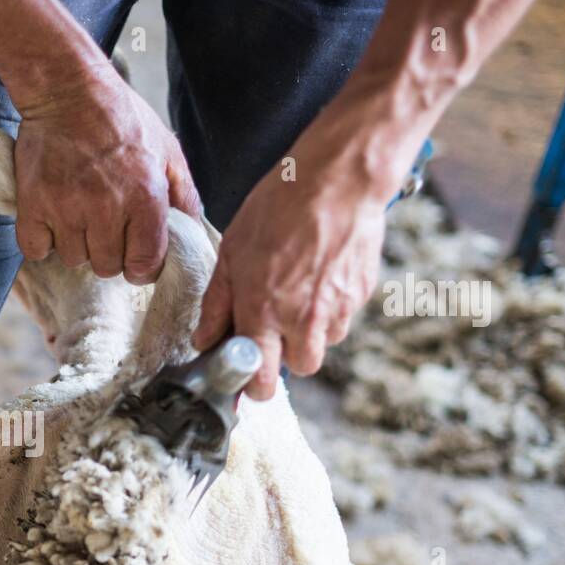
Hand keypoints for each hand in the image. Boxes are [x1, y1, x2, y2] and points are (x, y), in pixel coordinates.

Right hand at [13, 70, 200, 282]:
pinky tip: (53, 219)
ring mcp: (66, 209)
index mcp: (145, 197)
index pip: (144, 265)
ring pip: (74, 259)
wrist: (67, 88)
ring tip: (79, 214)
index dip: (141, 266)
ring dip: (78, 244)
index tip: (134, 256)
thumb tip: (192, 230)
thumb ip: (183, 194)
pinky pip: (38, 249)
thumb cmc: (120, 116)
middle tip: (105, 226)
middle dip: (109, 252)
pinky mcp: (33, 205)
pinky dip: (44, 241)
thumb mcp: (166, 149)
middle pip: (107, 267)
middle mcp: (106, 208)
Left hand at [194, 143, 386, 400]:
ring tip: (297, 292)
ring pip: (324, 344)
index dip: (253, 385)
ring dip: (309, 331)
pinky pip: (343, 317)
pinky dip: (331, 308)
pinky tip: (319, 275)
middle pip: (300, 369)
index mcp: (265, 312)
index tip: (247, 374)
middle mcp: (303, 319)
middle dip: (285, 357)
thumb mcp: (231, 253)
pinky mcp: (361, 294)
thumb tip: (204, 340)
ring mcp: (337, 308)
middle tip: (273, 327)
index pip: (261, 381)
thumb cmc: (278, 208)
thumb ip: (217, 304)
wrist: (337, 179)